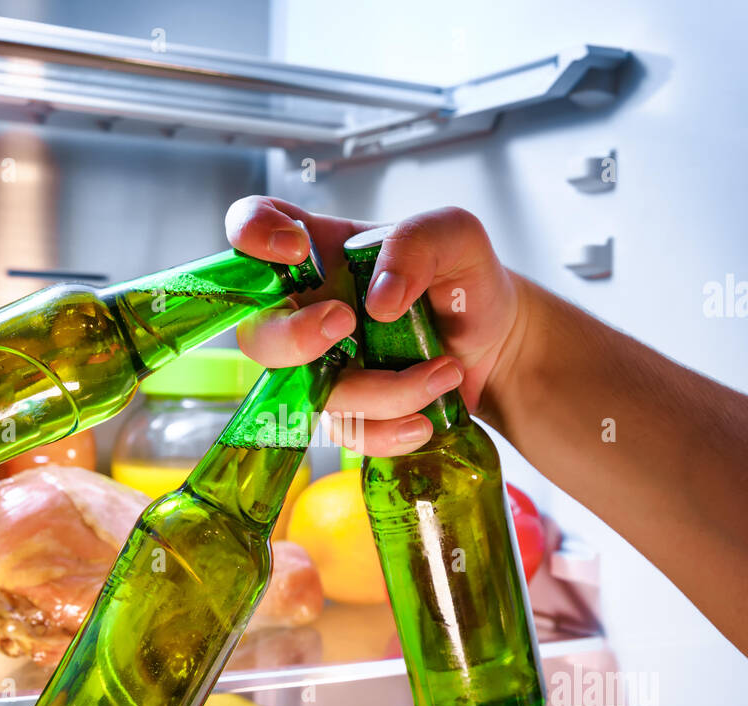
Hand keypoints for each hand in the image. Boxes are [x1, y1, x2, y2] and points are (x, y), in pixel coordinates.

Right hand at [225, 196, 526, 455]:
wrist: (496, 341)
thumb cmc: (462, 277)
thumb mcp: (454, 235)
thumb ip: (416, 242)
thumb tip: (379, 300)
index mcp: (319, 251)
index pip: (251, 227)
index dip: (252, 235)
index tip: (294, 249)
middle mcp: (308, 308)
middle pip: (256, 334)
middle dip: (292, 337)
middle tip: (346, 323)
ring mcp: (324, 365)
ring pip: (312, 393)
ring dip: (381, 390)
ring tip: (443, 371)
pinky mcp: (349, 411)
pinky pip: (347, 435)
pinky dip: (390, 431)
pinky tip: (426, 417)